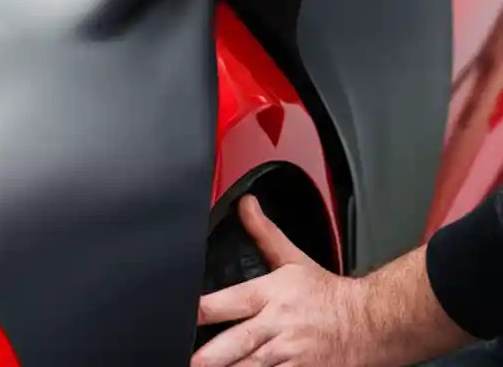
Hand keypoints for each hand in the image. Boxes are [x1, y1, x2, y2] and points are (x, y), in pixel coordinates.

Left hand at [191, 196, 378, 366]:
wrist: (375, 322)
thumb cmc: (329, 294)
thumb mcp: (293, 260)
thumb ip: (264, 234)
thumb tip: (245, 204)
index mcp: (269, 295)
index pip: (226, 303)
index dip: (200, 312)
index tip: (181, 318)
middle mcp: (276, 325)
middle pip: (235, 343)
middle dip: (209, 356)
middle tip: (189, 359)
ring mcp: (289, 354)